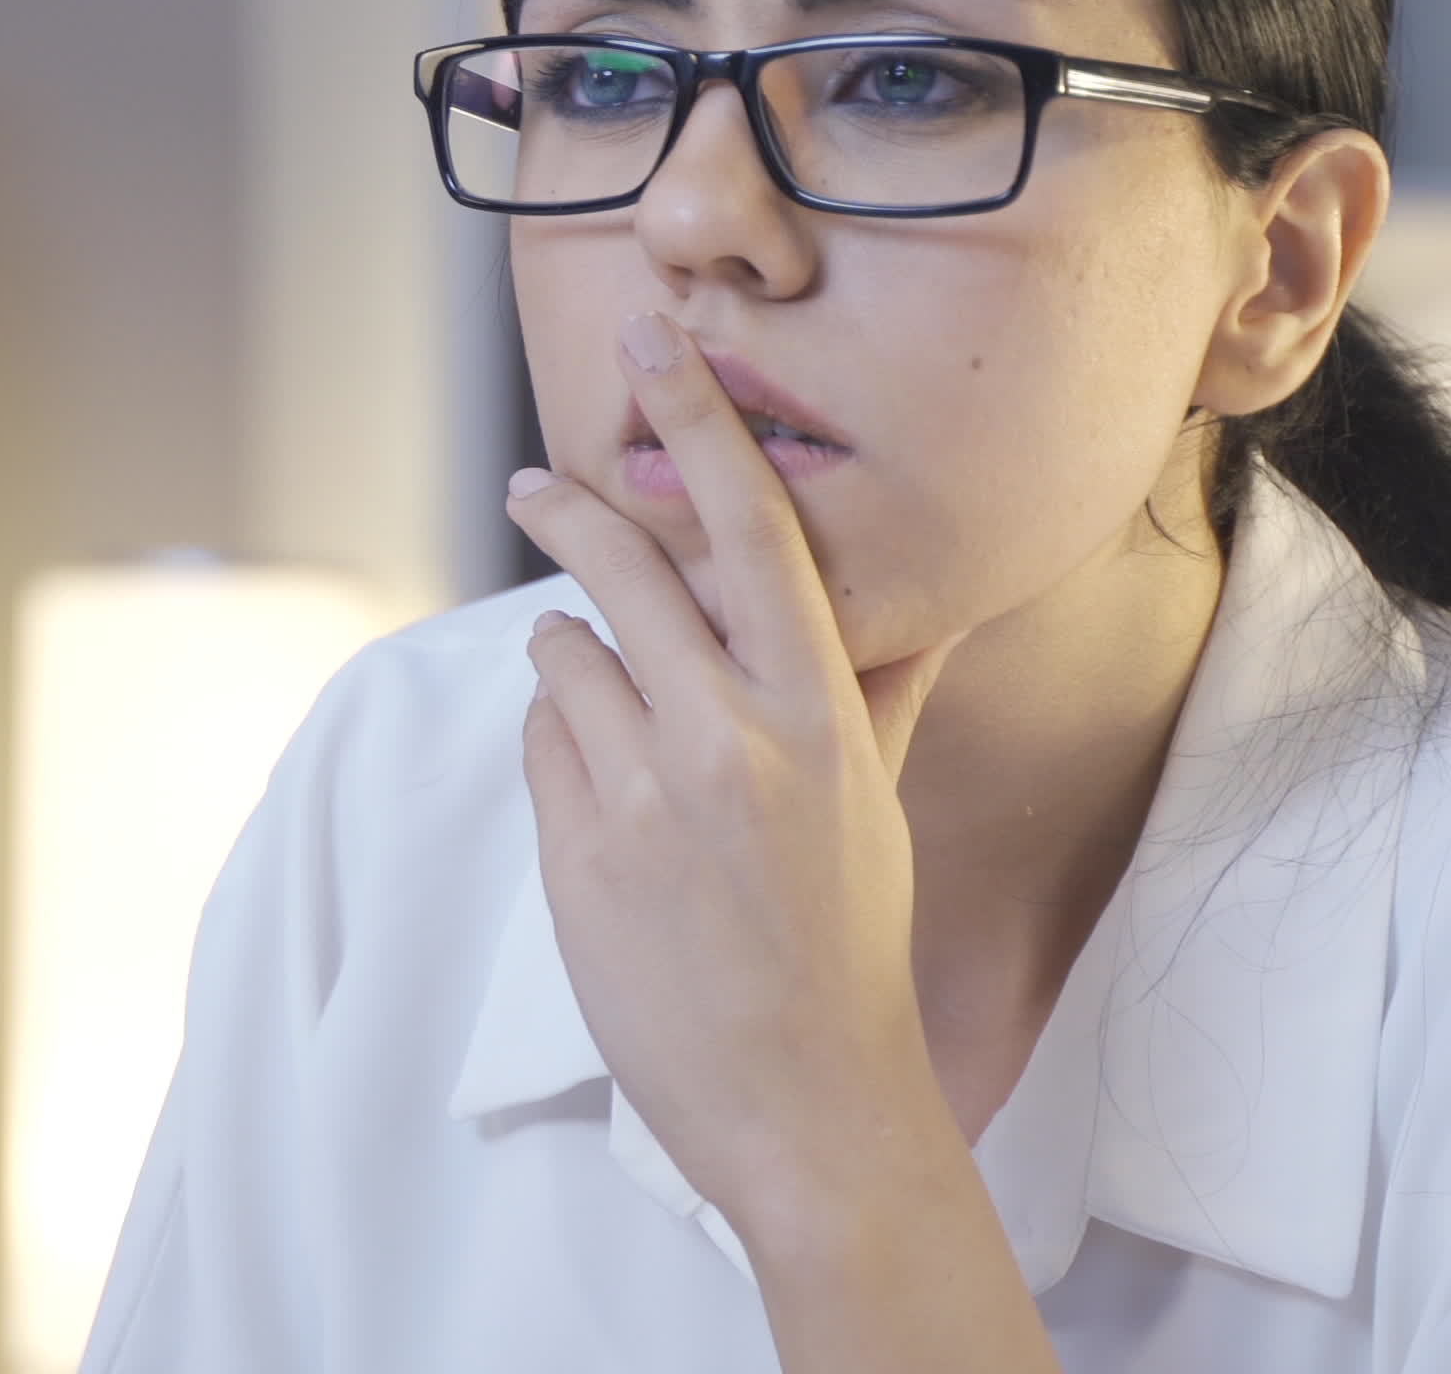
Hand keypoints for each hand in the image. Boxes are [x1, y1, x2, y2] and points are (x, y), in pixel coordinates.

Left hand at [505, 309, 963, 1248]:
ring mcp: (642, 799)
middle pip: (627, 569)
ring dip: (575, 662)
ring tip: (619, 721)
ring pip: (565, 655)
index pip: (758, 535)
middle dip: (572, 510)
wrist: (805, 1102)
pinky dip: (561, 748)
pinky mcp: (575, 853)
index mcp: (821, 719)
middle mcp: (729, 743)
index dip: (703, 427)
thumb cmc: (846, 942)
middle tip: (537, 480)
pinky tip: (605, 804)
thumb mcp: (874, 799)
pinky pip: (542, 744)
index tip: (657, 347)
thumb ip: (874, 685)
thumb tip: (913, 592)